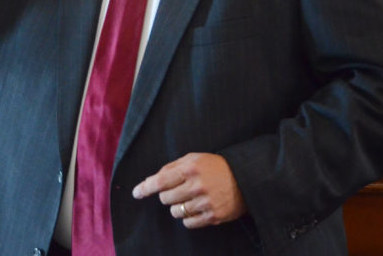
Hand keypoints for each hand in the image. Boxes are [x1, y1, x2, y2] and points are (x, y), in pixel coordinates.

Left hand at [132, 153, 246, 228]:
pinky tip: (196, 208)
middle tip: (178, 190)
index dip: (145, 188)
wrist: (246, 179)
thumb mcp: (194, 159)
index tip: (136, 193)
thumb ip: (172, 167)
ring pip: (175, 212)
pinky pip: (188, 223)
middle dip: (167, 196)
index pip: (160, 181)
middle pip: (166, 199)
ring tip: (189, 199)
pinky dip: (188, 218)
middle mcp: (197, 186)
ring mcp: (205, 202)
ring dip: (178, 207)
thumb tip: (151, 180)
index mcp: (190, 168)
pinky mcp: (213, 216)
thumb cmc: (215, 167)